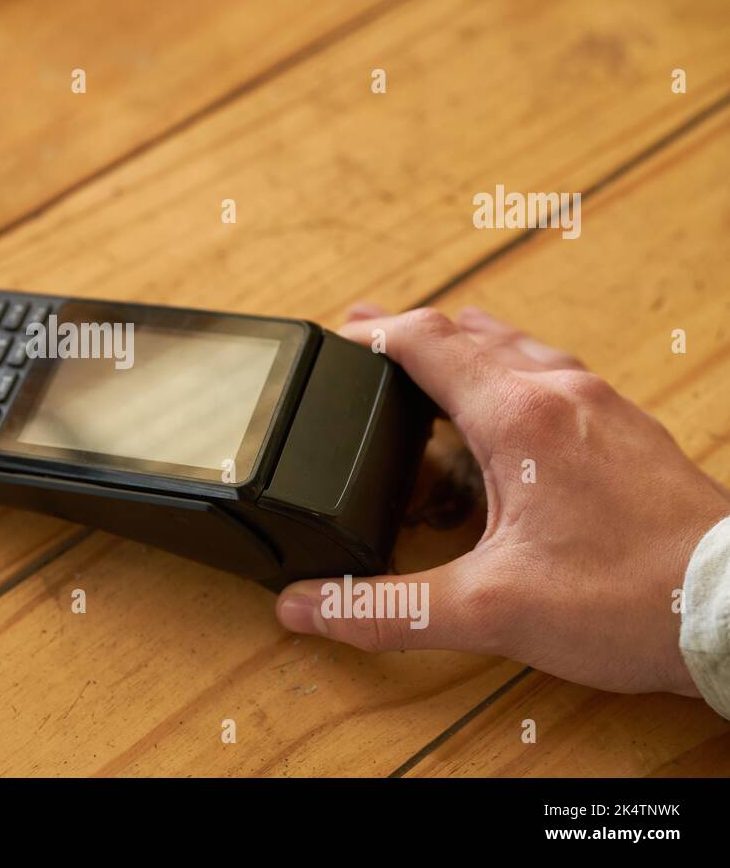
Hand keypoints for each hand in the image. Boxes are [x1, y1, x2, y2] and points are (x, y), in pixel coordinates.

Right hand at [275, 304, 729, 696]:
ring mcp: (603, 407)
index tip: (338, 334)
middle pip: (471, 333)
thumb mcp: (491, 610)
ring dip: (468, 340)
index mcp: (519, 417)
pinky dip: (516, 365)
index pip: (428, 345)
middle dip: (411, 330)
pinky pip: (559, 373)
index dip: (375, 334)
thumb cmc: (631, 600)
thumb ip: (389, 609)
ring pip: (521, 347)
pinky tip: (519, 393)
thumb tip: (307, 607)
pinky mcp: (631, 432)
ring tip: (436, 343)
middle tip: (367, 329)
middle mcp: (562, 394)